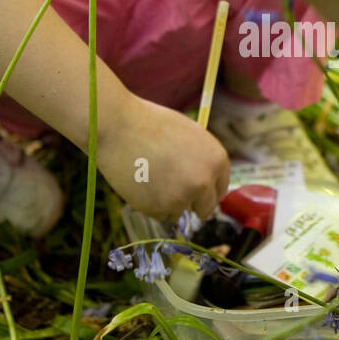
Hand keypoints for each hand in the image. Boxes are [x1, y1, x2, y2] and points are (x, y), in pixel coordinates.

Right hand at [98, 93, 231, 221]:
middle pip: (205, 208)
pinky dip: (150, 205)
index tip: (196, 193)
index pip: (220, 189)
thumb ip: (202, 160)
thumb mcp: (190, 136)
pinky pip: (159, 214)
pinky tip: (140, 183)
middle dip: (192, 204)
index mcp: (217, 160)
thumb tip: (206, 183)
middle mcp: (205, 181)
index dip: (207, 192)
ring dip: (167, 203)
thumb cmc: (150, 124)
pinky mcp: (160, 209)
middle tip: (172, 192)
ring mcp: (183, 197)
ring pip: (179, 212)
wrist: (118, 126)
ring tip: (149, 176)